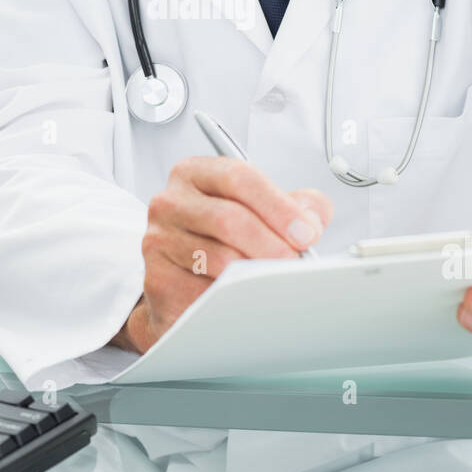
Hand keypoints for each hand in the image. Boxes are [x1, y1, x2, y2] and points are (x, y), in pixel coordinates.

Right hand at [119, 157, 333, 354]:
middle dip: (273, 243)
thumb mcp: (262, 211)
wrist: (184, 283)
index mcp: (196, 174)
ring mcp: (158, 240)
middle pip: (228, 218)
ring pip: (219, 258)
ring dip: (256, 272)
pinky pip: (204, 291)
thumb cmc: (225, 241)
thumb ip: (296, 205)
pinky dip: (233, 297)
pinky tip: (247, 297)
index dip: (278, 206)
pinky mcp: (157, 279)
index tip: (306, 232)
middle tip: (297, 261)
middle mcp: (170, 201)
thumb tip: (314, 218)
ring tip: (276, 279)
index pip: (239, 177)